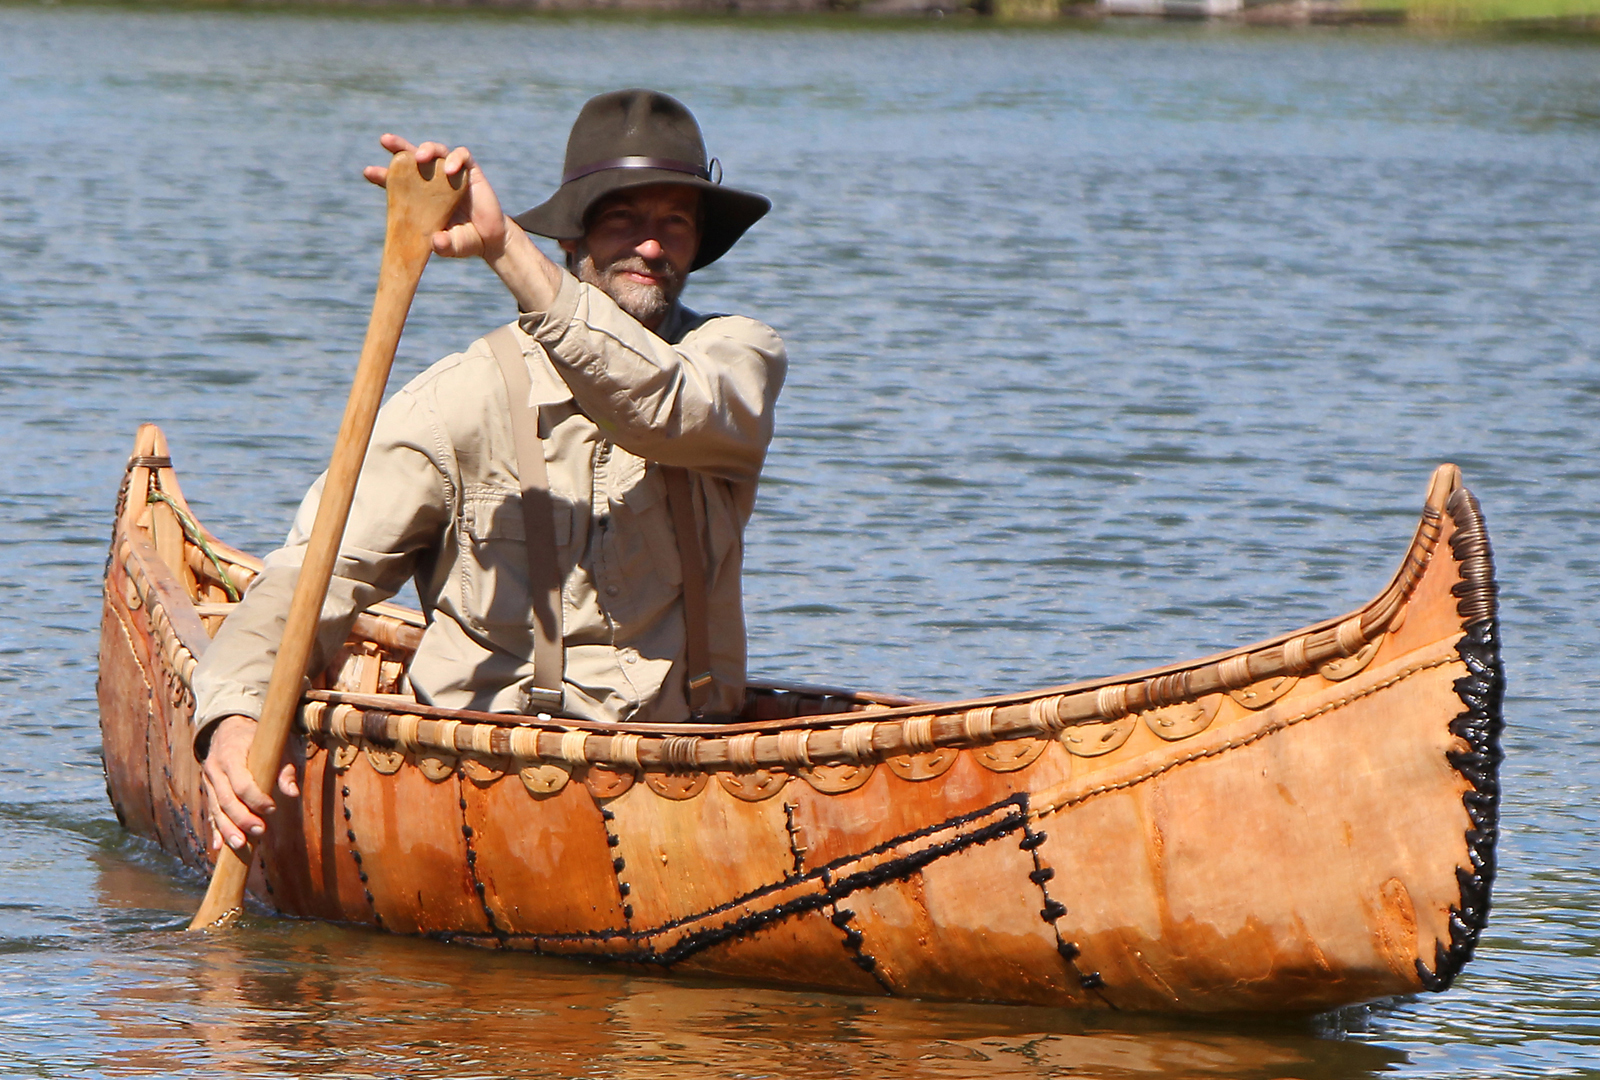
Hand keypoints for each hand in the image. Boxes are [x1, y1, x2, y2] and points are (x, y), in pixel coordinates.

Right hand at [200, 715, 299, 853]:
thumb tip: (293, 793)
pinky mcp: (208, 790)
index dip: (256, 798)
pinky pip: (210, 811)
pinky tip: (219, 846)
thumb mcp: (276, 746)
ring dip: (227, 829)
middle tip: (260, 831)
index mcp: (231, 754)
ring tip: (240, 845)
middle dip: (242, 818)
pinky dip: (215, 829)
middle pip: (226, 799)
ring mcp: (209, 780)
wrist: (230, 728)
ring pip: (215, 808)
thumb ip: (284, 770)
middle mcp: (215, 768)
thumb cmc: (259, 739)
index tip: (272, 808)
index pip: (241, 782)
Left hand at [363, 133, 509, 260]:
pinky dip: (455, 159)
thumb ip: (444, 246)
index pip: (397, 180)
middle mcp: (433, 180)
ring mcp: (452, 173)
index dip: (382, 175)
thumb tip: (436, 241)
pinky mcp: (471, 171)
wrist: (490, 240)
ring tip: (421, 157)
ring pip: (435, 150)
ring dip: (426, 150)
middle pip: (412, 156)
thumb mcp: (451, 247)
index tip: (368, 172)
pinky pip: (462, 156)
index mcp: (420, 196)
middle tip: (385, 140)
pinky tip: (450, 170)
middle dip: (398, 146)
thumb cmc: (463, 241)